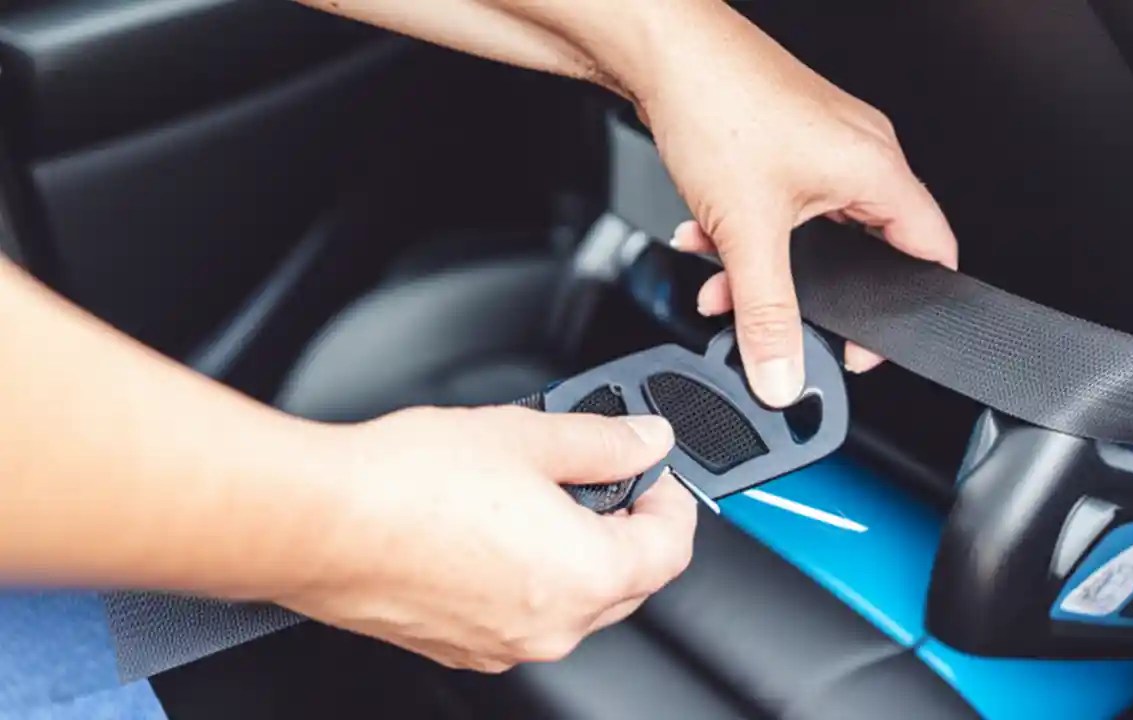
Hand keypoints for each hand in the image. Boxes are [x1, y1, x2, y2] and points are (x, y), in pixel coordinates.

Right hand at [277, 406, 694, 672]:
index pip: (671, 550)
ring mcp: (504, 643)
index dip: (673, 501)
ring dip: (577, 553)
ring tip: (539, 496)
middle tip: (602, 476)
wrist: (318, 522)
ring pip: (574, 602)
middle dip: (628, 529)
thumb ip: (604, 441)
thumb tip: (647, 440)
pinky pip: (523, 614)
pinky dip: (529, 576)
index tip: (653, 470)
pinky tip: (495, 530)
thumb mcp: (528, 435)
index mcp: (585, 576)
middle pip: (629, 583)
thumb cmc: (408, 484)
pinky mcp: (460, 644)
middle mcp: (552, 626)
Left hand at [640, 8, 957, 406]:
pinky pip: (778, 205)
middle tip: (785, 319)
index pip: (931, 251)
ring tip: (724, 283)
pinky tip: (705, 240)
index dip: (909, 307)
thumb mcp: (746, 231)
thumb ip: (767, 313)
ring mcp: (820, 143)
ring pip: (808, 231)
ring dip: (763, 265)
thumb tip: (782, 373)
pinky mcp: (780, 140)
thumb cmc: (718, 102)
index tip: (867, 344)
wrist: (662, 49)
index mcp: (876, 169)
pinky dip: (744, 231)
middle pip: (862, 249)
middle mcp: (858, 152)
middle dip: (813, 292)